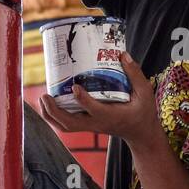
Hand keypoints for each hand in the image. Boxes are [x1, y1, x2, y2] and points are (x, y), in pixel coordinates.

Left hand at [39, 52, 162, 150]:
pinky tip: (48, 104)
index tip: (75, 86)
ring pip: (65, 126)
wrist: (139, 133)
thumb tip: (123, 55)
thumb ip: (135, 74)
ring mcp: (90, 126)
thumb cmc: (142, 112)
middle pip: (70, 123)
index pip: (93, 110)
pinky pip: (66, 125)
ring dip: (50, 115)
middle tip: (45, 95)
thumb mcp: (145, 93)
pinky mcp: (87, 125)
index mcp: (111, 116)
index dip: (82, 99)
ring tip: (42, 99)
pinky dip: (54, 117)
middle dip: (55, 111)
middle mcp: (97, 123)